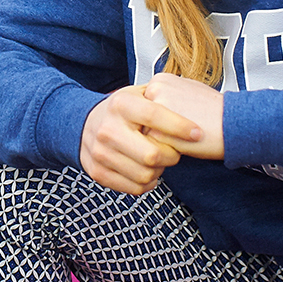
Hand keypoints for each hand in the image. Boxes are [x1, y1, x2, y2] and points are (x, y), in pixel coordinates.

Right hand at [79, 86, 198, 194]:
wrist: (84, 124)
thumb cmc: (121, 110)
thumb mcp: (137, 94)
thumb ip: (161, 96)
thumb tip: (192, 102)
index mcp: (121, 105)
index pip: (154, 116)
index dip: (179, 126)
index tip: (197, 133)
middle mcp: (108, 129)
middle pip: (152, 154)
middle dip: (172, 156)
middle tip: (175, 151)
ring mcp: (101, 153)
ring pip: (146, 174)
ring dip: (160, 170)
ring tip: (159, 159)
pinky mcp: (98, 172)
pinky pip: (135, 187)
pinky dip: (148, 182)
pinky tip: (148, 170)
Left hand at [140, 73, 225, 160]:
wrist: (234, 122)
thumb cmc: (216, 109)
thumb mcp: (190, 89)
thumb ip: (170, 94)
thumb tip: (158, 104)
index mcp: (160, 80)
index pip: (147, 105)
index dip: (163, 117)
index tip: (180, 118)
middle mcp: (154, 91)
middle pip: (144, 118)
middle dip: (159, 128)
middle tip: (181, 129)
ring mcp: (153, 111)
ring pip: (146, 133)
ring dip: (161, 139)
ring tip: (183, 136)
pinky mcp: (157, 132)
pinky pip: (153, 147)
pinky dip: (166, 149)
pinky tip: (184, 144)